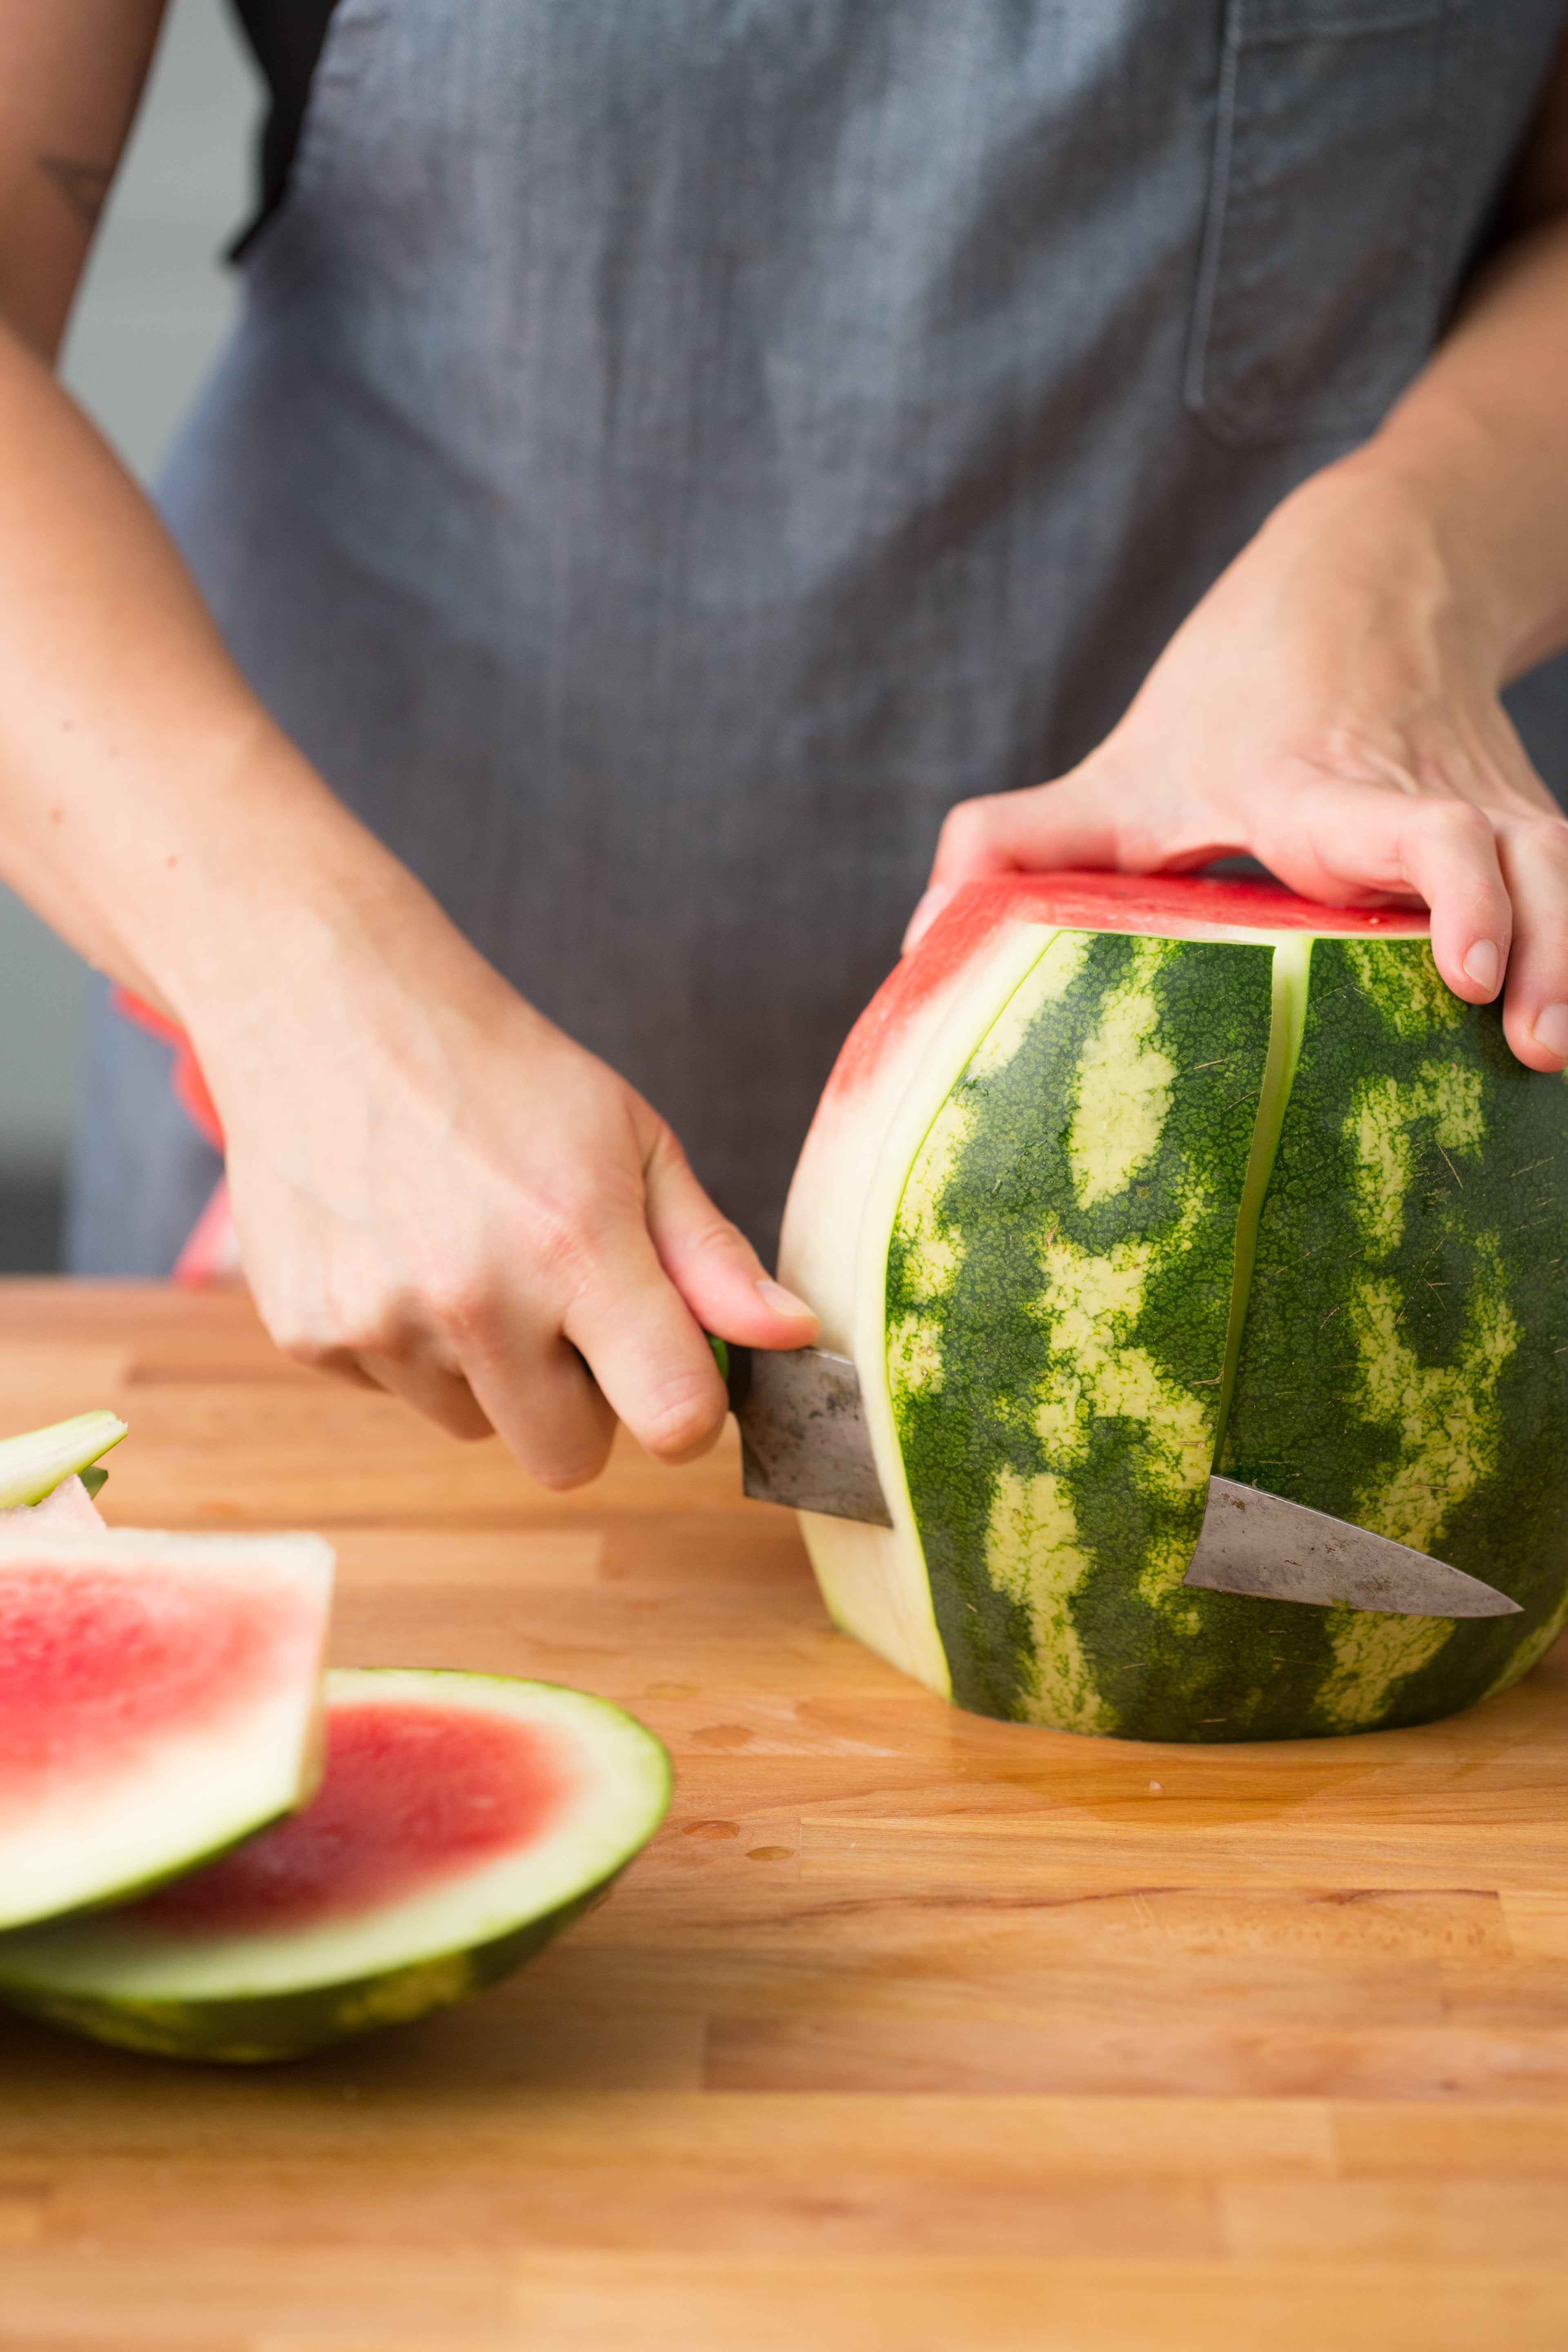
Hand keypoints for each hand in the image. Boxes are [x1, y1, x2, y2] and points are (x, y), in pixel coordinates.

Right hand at [201, 901, 817, 1486]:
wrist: (327, 1007)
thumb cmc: (500, 1071)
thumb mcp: (633, 1138)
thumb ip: (711, 1254)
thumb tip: (793, 1337)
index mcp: (574, 1247)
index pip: (674, 1422)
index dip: (687, 1408)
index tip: (673, 1364)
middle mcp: (474, 1300)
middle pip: (569, 1459)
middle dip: (585, 1402)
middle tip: (564, 1304)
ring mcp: (379, 1325)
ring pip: (479, 1426)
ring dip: (493, 1371)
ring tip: (473, 1256)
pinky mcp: (307, 1335)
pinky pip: (397, 1395)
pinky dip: (413, 1346)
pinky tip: (404, 1252)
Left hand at [907, 461, 1567, 1070]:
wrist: (1370, 571)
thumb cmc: (1234, 688)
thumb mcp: (1124, 764)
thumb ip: (1020, 841)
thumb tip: (917, 938)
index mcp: (1325, 786)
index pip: (1421, 828)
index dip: (1455, 893)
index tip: (1459, 973)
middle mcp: (1427, 792)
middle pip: (1527, 860)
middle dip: (1549, 950)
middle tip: (1530, 1046)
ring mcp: (1492, 804)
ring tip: (1557, 1052)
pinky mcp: (1525, 817)